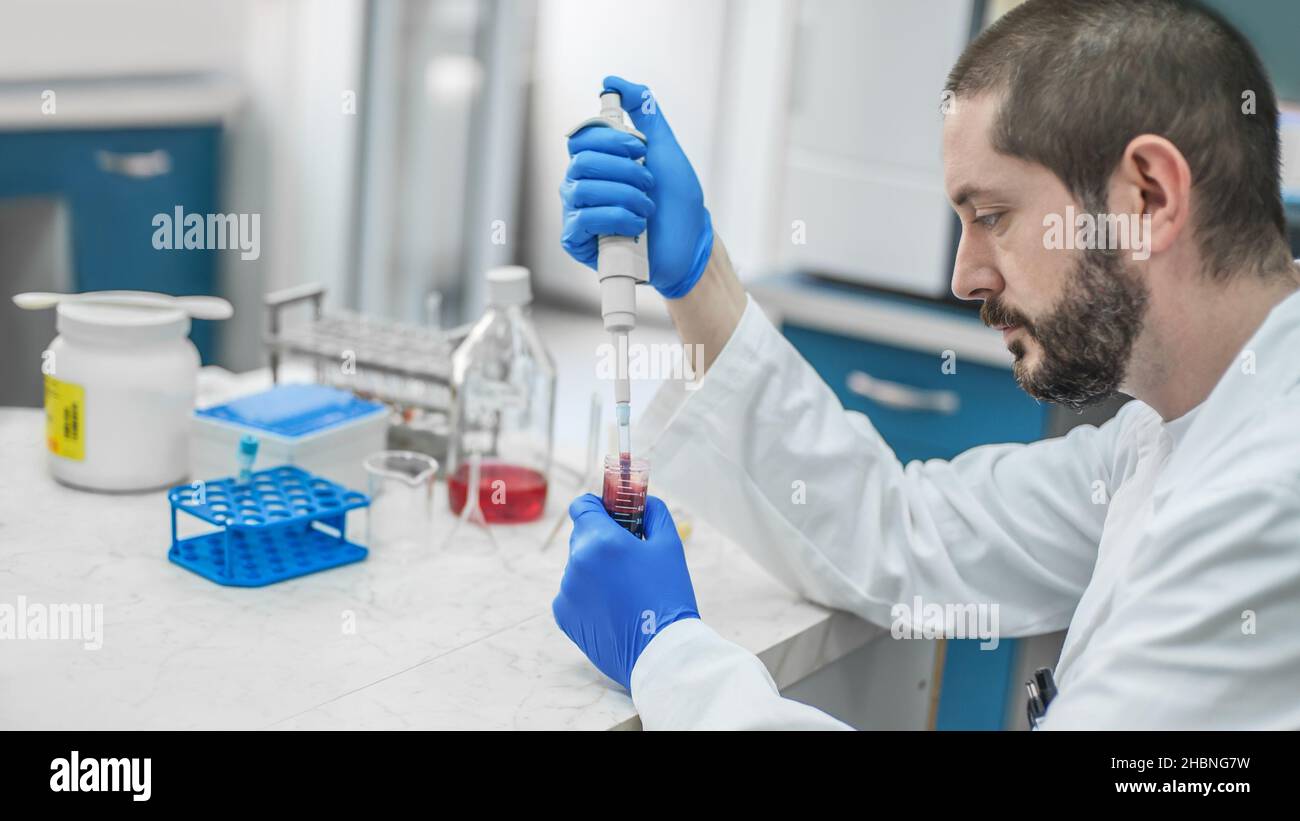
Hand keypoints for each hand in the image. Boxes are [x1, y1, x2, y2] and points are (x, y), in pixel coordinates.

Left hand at [552, 493, 699, 689]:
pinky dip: (589, 595)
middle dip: (602, 540)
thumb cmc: (668, 596)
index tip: (615, 517)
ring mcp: (566, 590)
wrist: (661, 651)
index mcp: (600, 540)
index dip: (599, 507)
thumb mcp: (670, 545)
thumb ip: (654, 514)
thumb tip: (644, 503)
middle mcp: (576, 562)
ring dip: (596, 570)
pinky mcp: (563, 615)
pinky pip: (573, 593)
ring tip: (625, 590)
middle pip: (582, 536)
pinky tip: (613, 608)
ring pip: (579, 566)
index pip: (582, 505)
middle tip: (629, 557)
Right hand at [559, 75, 713, 298]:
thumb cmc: (676, 201)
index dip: (611, 140)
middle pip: (582, 161)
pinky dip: (615, 218)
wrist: (689, 244)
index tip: (639, 148)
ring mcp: (578, 212)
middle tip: (649, 184)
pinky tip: (634, 226)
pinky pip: (583, 219)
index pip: (582, 137)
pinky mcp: (579, 241)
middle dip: (625, 171)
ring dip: (627, 196)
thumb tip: (613, 81)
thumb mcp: (664, 147)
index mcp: (597, 161)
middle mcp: (581, 184)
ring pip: (585, 189)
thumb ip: (643, 111)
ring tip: (647, 209)